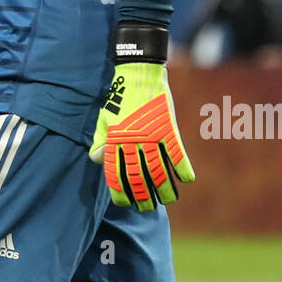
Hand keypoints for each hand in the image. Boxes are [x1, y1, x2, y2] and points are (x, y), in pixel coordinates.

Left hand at [89, 26, 194, 210]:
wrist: (139, 72)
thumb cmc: (120, 95)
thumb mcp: (105, 117)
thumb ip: (101, 139)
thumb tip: (96, 160)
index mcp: (116, 139)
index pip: (116, 173)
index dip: (120, 191)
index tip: (124, 203)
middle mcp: (133, 140)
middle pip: (138, 176)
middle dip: (142, 196)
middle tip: (146, 208)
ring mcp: (152, 135)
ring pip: (159, 170)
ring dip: (164, 188)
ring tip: (167, 200)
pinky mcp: (168, 128)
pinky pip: (177, 153)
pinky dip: (183, 168)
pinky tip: (185, 180)